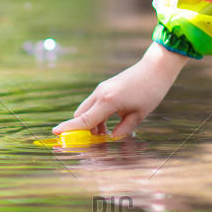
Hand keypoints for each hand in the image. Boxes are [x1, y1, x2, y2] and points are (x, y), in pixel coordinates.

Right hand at [53, 42, 188, 138]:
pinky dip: (96, 116)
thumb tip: (111, 137)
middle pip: (81, 115)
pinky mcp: (106, 87)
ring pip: (86, 110)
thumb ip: (123, 129)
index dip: (69, 128)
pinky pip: (94, 104)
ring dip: (90, 124)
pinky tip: (108, 124)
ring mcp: (102, 89)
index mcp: (108, 101)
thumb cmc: (151, 91)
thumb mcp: (139, 115)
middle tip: (92, 143)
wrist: (156, 68)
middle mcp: (101, 94)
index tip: (55, 132)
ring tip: (106, 135)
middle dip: (81, 130)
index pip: (84, 119)